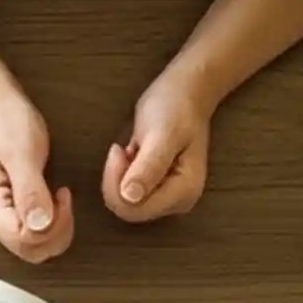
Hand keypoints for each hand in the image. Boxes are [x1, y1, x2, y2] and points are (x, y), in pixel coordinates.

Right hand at [0, 97, 73, 263]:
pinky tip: (54, 201)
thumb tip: (41, 225)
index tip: (63, 196)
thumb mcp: (22, 154)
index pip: (23, 240)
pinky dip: (51, 224)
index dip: (52, 227)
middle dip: (56, 233)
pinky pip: (33, 234)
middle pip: (28, 250)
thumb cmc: (8, 124)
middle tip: (65, 202)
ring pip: (32, 246)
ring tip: (61, 199)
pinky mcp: (11, 211)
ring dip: (55, 230)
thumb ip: (31, 192)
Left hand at [103, 74, 212, 222]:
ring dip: (118, 176)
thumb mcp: (162, 133)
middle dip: (116, 180)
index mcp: (184, 192)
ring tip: (130, 149)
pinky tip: (131, 154)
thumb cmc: (176, 108)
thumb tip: (130, 197)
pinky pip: (127, 193)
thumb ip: (148, 166)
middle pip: (129, 209)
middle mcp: (178, 202)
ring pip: (125, 202)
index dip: (116, 184)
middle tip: (121, 149)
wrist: (187, 92)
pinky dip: (121, 174)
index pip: (134, 209)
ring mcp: (168, 198)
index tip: (117, 151)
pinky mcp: (158, 190)